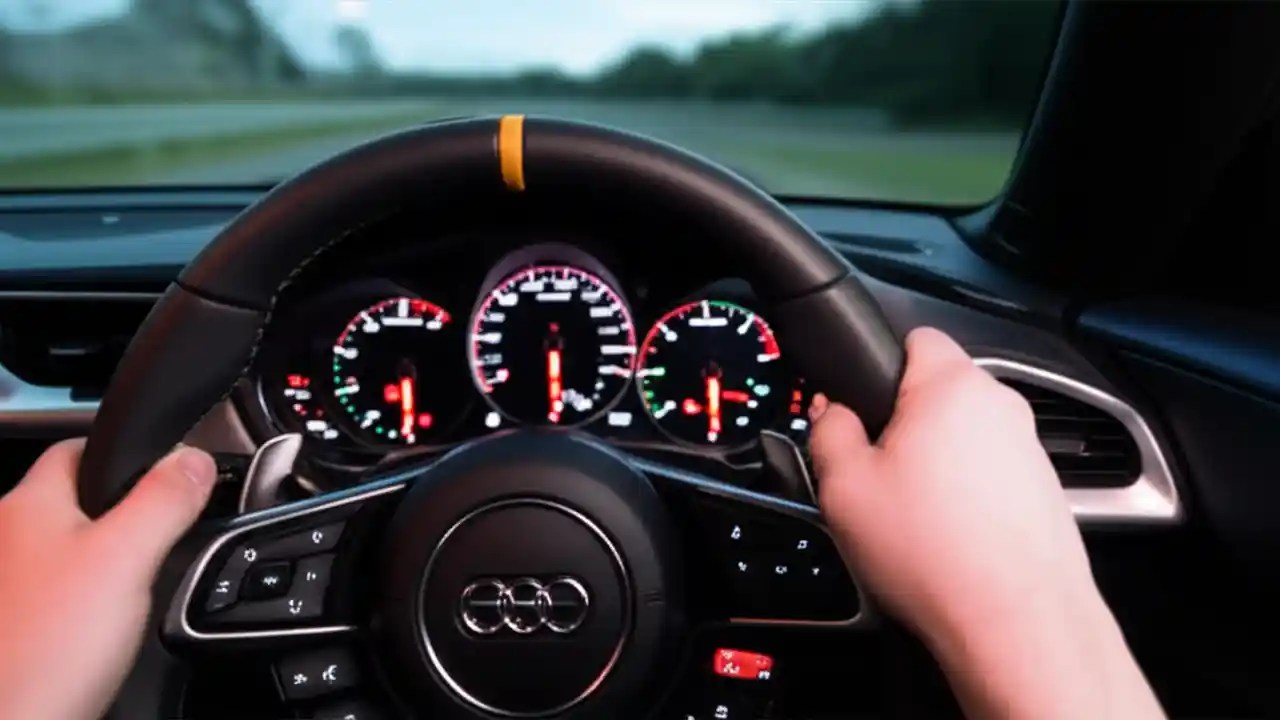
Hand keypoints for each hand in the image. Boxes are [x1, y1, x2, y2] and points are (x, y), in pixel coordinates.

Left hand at [0, 439, 215, 719]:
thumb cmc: (48, 649)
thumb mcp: (128, 558)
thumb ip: (165, 500)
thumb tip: (193, 458)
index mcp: (26, 506)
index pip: (74, 449)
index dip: (123, 452)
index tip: (161, 464)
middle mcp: (4, 539)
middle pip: (71, 501)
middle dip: (117, 510)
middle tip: (160, 531)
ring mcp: (6, 585)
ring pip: (64, 550)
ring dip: (99, 558)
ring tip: (137, 582)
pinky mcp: (12, 625)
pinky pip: (55, 594)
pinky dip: (82, 599)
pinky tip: (102, 623)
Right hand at [810, 327, 1162, 718]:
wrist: (1016, 623)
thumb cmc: (935, 553)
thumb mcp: (843, 487)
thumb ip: (827, 432)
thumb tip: (832, 415)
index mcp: (951, 386)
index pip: (912, 336)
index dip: (875, 370)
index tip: (857, 412)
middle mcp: (1000, 406)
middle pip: (935, 393)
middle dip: (902, 426)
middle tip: (872, 477)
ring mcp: (1028, 450)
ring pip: (962, 440)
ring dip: (935, 466)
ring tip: (909, 520)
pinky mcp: (1044, 493)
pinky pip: (989, 479)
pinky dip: (966, 500)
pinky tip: (944, 541)